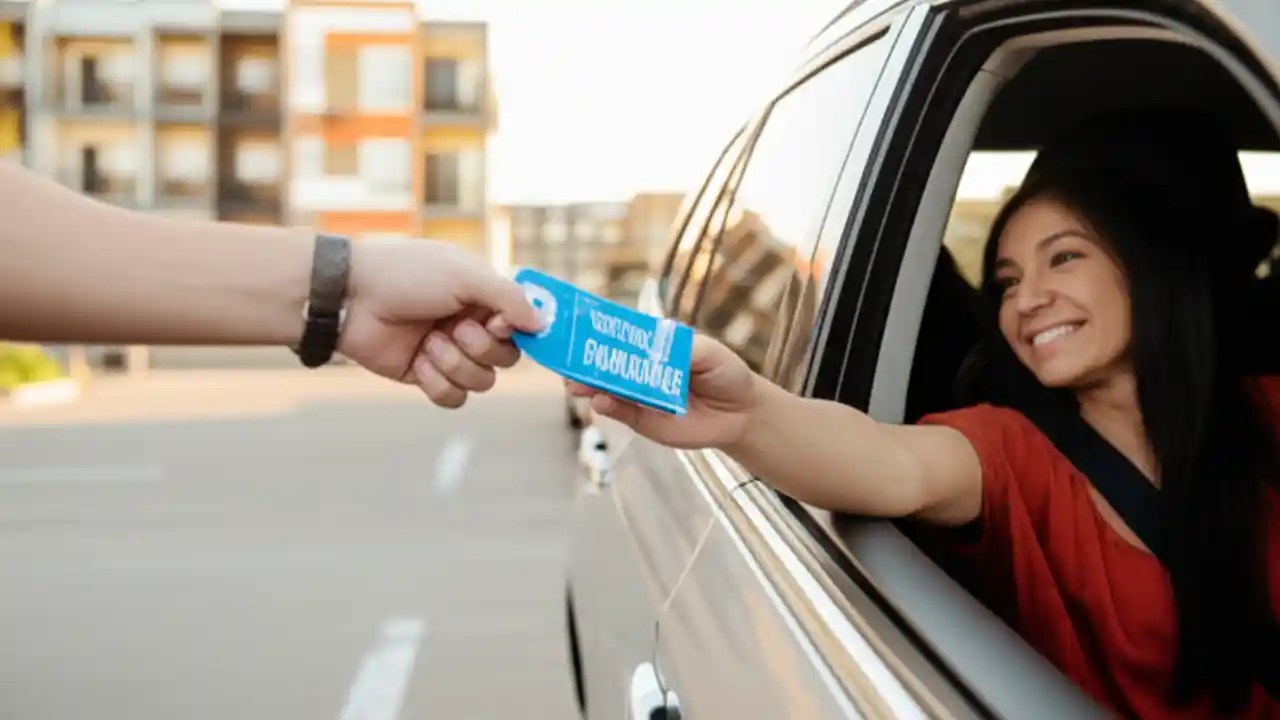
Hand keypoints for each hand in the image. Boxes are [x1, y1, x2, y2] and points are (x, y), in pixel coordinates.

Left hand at [336, 238, 541, 406]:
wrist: (350, 297)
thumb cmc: (407, 274)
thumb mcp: (465, 275)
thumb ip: (509, 298)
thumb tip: (543, 323)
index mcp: (482, 297)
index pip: (521, 325)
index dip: (516, 331)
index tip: (498, 324)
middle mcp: (469, 324)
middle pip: (506, 359)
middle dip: (482, 348)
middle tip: (455, 329)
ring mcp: (448, 352)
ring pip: (482, 382)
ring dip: (458, 365)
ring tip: (430, 344)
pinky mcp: (425, 376)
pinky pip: (453, 398)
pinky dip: (439, 384)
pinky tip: (420, 362)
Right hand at [567, 334, 760, 449]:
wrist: (741, 413)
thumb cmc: (724, 373)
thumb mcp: (708, 352)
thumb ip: (679, 349)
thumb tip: (652, 349)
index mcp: (651, 345)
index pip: (620, 334)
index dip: (600, 330)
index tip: (580, 327)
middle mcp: (638, 368)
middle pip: (605, 361)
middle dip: (585, 360)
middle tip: (569, 360)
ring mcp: (637, 394)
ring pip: (605, 387)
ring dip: (589, 384)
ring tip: (577, 384)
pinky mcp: (640, 419)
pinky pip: (619, 412)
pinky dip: (607, 406)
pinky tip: (600, 401)